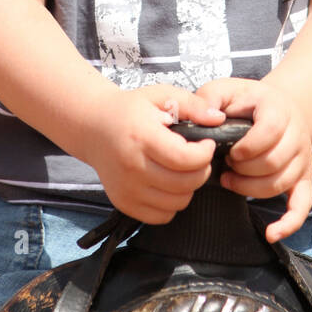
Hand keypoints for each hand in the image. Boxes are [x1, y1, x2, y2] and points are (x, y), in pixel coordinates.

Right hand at [91, 84, 225, 223]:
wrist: (93, 127)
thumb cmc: (130, 110)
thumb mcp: (161, 96)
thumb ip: (192, 105)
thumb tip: (218, 119)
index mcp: (142, 138)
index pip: (185, 159)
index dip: (205, 153)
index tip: (207, 144)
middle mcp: (132, 167)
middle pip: (185, 183)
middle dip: (201, 170)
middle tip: (197, 157)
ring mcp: (126, 189)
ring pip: (177, 202)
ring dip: (188, 188)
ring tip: (181, 169)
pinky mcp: (123, 203)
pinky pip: (162, 216)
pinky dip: (172, 203)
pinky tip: (168, 183)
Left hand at [193, 78, 311, 242]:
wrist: (276, 108)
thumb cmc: (245, 101)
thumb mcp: (224, 89)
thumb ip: (208, 98)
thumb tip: (210, 120)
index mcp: (279, 110)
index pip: (270, 131)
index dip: (247, 146)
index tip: (230, 150)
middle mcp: (297, 135)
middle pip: (273, 162)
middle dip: (243, 169)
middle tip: (226, 163)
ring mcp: (302, 159)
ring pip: (279, 184)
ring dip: (249, 188)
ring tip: (230, 179)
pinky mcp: (303, 179)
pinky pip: (302, 205)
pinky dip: (289, 223)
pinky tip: (271, 234)